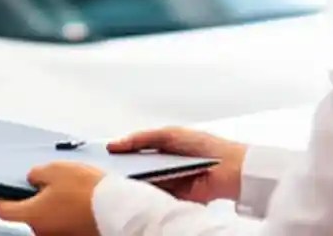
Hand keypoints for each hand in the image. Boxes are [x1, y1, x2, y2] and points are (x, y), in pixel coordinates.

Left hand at [0, 162, 103, 235]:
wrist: (119, 210)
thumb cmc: (88, 190)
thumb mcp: (56, 169)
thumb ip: (36, 174)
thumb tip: (32, 179)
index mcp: (32, 214)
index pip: (1, 210)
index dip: (1, 197)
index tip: (5, 190)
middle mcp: (41, 232)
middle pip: (27, 214)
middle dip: (35, 199)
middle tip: (50, 185)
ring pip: (47, 220)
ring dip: (53, 207)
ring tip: (71, 192)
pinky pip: (62, 225)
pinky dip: (67, 215)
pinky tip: (79, 203)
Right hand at [107, 127, 247, 203]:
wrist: (229, 169)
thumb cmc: (205, 147)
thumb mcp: (169, 134)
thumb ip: (142, 138)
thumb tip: (117, 144)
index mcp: (165, 147)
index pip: (136, 150)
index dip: (120, 153)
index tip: (103, 155)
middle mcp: (166, 165)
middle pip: (139, 168)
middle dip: (126, 168)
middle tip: (107, 169)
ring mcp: (171, 181)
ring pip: (146, 183)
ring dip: (136, 181)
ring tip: (116, 179)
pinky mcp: (176, 197)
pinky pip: (157, 196)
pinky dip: (148, 194)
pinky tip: (137, 190)